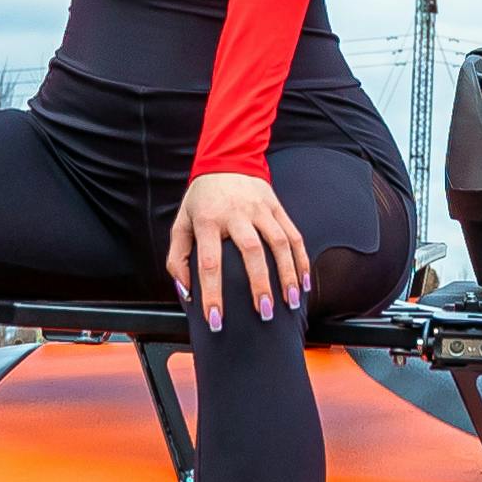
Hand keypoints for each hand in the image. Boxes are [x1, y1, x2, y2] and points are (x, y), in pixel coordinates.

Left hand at [169, 168, 311, 331]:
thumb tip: (186, 291)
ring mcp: (259, 209)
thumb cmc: (202, 200)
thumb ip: (178, 258)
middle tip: (263, 313)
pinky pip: (293, 234)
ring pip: (278, 242)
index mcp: (207, 220)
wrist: (226, 161)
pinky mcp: (277, 207)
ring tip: (290, 302)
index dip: (212, 293)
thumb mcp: (181, 224)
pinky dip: (301, 260)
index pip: (209, 262)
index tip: (216, 320)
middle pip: (251, 251)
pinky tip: (303, 282)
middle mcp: (236, 214)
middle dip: (259, 284)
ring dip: (287, 274)